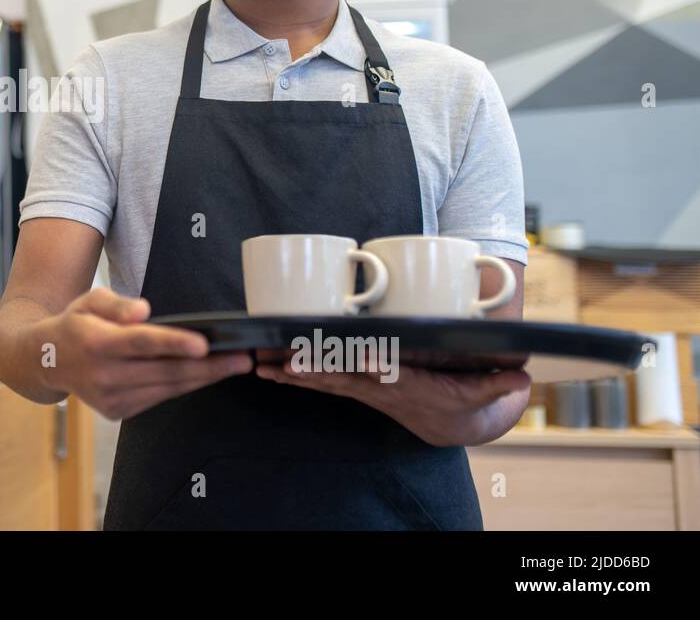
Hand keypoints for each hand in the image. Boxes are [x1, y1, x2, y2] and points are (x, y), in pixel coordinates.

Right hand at [36, 288, 253, 420]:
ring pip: (168, 389)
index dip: (174, 343)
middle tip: (242, 358)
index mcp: (97, 343)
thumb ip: (116, 304)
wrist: (46, 362)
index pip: (142, 343)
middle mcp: (104, 375)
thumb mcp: (89, 300)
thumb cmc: (76, 323)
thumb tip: (143, 311)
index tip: (204, 343)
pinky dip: (183, 386)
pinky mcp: (118, 412)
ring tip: (233, 365)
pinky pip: (159, 397)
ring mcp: (111, 398)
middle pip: (165, 371)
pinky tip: (203, 374)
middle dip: (208, 366)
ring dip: (203, 378)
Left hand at [254, 350, 530, 446]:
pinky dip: (291, 376)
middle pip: (346, 376)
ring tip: (262, 365)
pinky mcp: (354, 386)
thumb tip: (520, 376)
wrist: (451, 424)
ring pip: (324, 379)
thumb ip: (499, 382)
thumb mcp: (487, 391)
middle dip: (316, 368)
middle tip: (288, 360)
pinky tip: (266, 369)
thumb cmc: (467, 399)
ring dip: (293, 373)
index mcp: (412, 384)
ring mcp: (365, 388)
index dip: (376, 366)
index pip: (392, 374)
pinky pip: (319, 381)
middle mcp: (382, 388)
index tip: (360, 357)